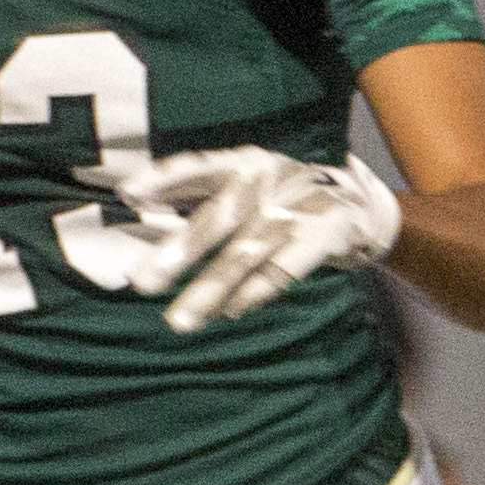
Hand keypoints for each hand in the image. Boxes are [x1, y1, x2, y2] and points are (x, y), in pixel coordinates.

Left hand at [121, 147, 402, 332]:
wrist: (358, 201)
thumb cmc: (278, 193)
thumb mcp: (242, 178)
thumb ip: (191, 187)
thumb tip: (126, 194)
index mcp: (241, 162)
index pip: (196, 166)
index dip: (162, 178)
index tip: (126, 193)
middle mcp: (266, 182)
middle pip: (216, 219)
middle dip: (178, 252)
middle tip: (141, 283)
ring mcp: (296, 209)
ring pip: (244, 255)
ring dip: (210, 290)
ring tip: (179, 322)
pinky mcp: (324, 234)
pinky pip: (284, 269)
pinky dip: (256, 291)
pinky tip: (230, 311)